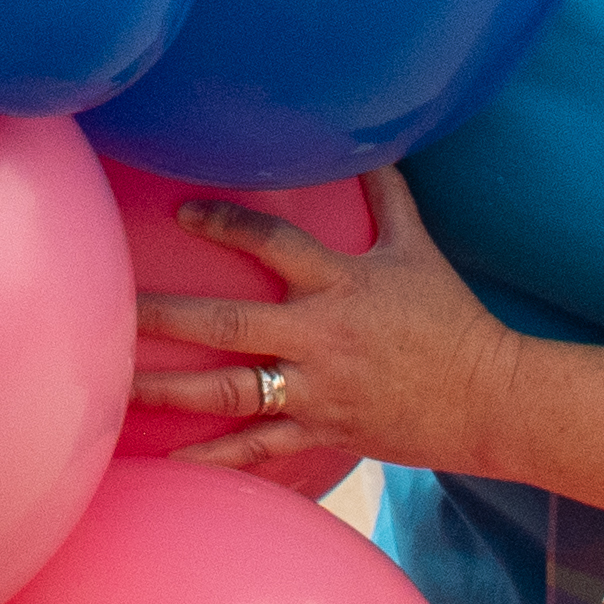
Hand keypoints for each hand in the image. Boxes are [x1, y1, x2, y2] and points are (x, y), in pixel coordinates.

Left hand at [132, 168, 521, 477]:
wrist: (491, 398)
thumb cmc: (451, 317)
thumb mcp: (419, 248)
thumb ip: (387, 196)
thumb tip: (373, 142)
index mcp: (340, 283)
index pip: (272, 241)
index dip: (226, 223)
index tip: (182, 211)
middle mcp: (320, 336)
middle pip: (228, 325)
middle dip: (165, 317)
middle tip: (111, 307)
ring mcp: (318, 390)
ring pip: (230, 390)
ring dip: (171, 389)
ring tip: (117, 385)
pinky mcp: (324, 432)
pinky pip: (260, 447)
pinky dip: (216, 457)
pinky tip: (171, 461)